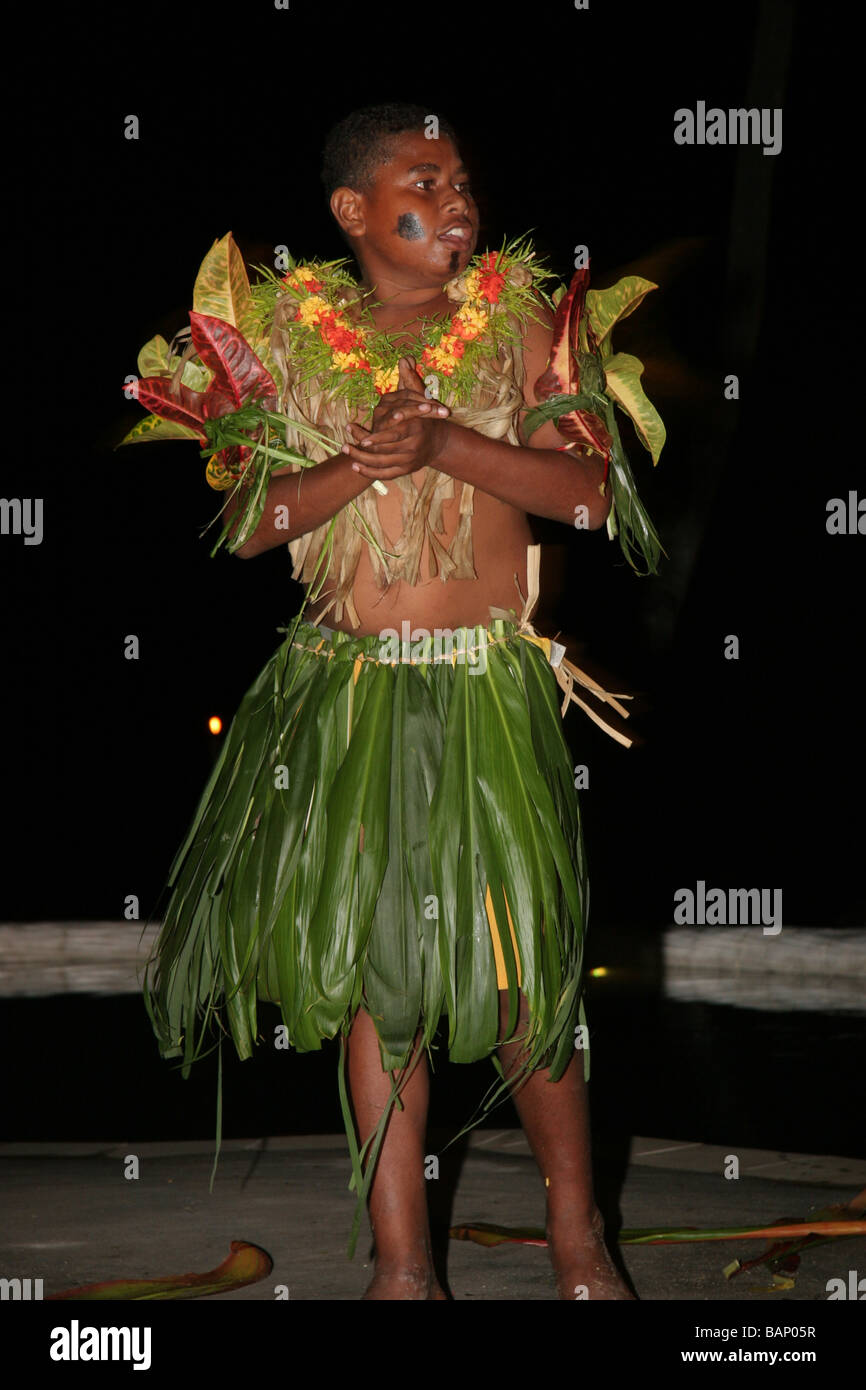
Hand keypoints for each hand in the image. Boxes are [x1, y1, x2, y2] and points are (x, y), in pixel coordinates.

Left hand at [341, 358, 450, 479]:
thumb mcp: (420, 397)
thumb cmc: (426, 416)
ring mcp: (409, 462)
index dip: (378, 436)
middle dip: (363, 449)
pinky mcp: (404, 471)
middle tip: (344, 446)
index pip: (396, 434)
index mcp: (417, 429)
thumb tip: (406, 359)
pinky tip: (354, 467)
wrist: (438, 442)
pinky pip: (384, 474)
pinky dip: (369, 473)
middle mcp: (413, 447)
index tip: (360, 436)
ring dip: (361, 460)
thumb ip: (411, 380)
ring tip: (345, 451)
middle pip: (385, 451)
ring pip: (382, 464)